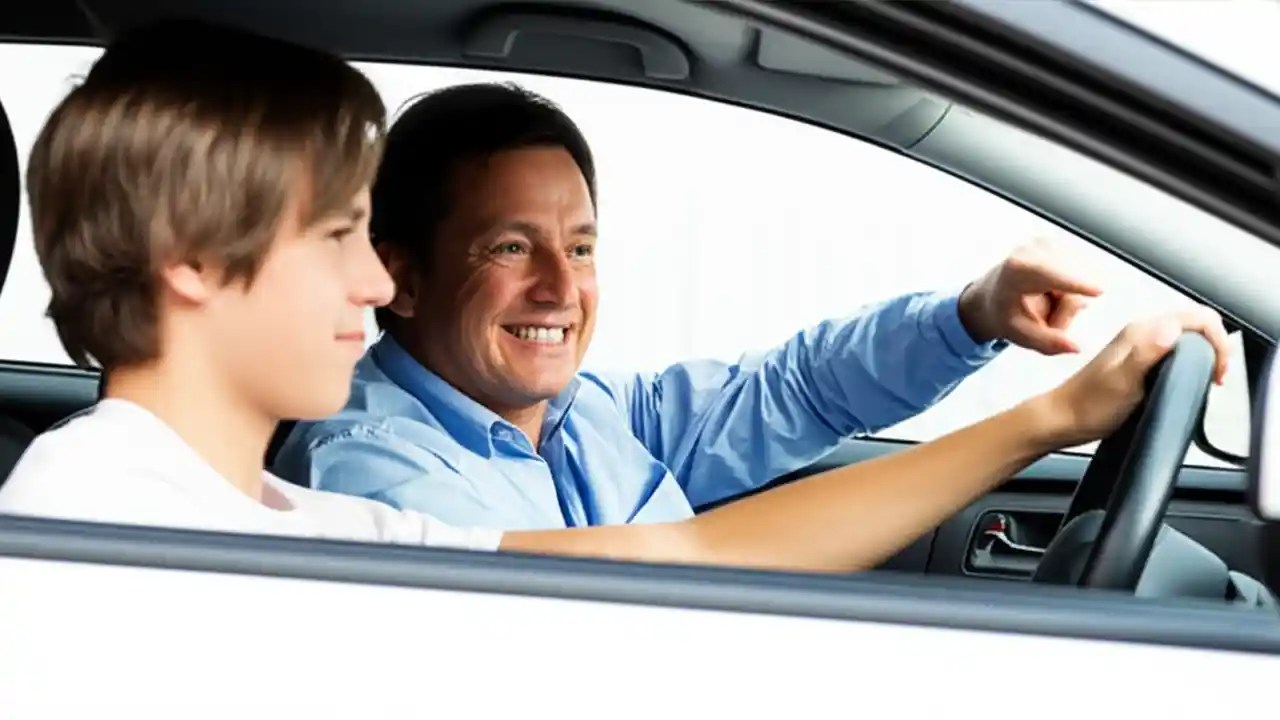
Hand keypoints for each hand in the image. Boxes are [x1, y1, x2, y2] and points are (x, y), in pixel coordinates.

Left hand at [958, 238, 1102, 354]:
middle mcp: (1035, 249)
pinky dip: (1073, 289)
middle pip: (1073, 292)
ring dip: (1070, 302)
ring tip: (1046, 303)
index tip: (1099, 291)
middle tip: (1044, 322)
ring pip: (1083, 285)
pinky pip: (1083, 276)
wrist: (994, 292)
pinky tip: (1053, 291)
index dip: (1076, 285)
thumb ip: (1046, 342)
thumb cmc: (1004, 313)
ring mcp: (1051, 243)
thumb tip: (1076, 348)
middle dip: (1065, 314)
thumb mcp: (1018, 334)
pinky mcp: (1063, 244)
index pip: (1052, 277)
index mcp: (1016, 269)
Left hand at [1033, 306, 1230, 448]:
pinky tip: (1186, 382)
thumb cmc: (1088, 406)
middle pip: (1197, 325)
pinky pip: (1176, 352)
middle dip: (1216, 348)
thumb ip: (1147, 353)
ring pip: (1188, 338)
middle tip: (1215, 378)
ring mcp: (1141, 346)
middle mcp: (1142, 333)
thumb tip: (1172, 330)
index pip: (1198, 318)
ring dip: (1205, 356)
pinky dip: (1190, 364)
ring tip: (1206, 381)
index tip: (1217, 371)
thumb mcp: (1123, 381)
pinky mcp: (1139, 361)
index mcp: (1142, 331)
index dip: (1218, 342)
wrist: (1062, 419)